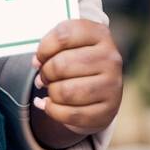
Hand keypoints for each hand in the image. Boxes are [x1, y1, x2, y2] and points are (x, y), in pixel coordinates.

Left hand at [31, 19, 122, 138]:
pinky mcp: (108, 110)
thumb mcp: (70, 45)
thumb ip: (51, 47)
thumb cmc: (79, 62)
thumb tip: (37, 62)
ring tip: (52, 90)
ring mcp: (112, 86)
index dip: (44, 48)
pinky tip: (50, 105)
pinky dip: (53, 111)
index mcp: (100, 34)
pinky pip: (71, 114)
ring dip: (51, 93)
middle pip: (62, 65)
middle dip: (46, 73)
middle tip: (44, 77)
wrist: (102, 90)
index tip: (40, 57)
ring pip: (65, 92)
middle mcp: (110, 58)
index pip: (63, 36)